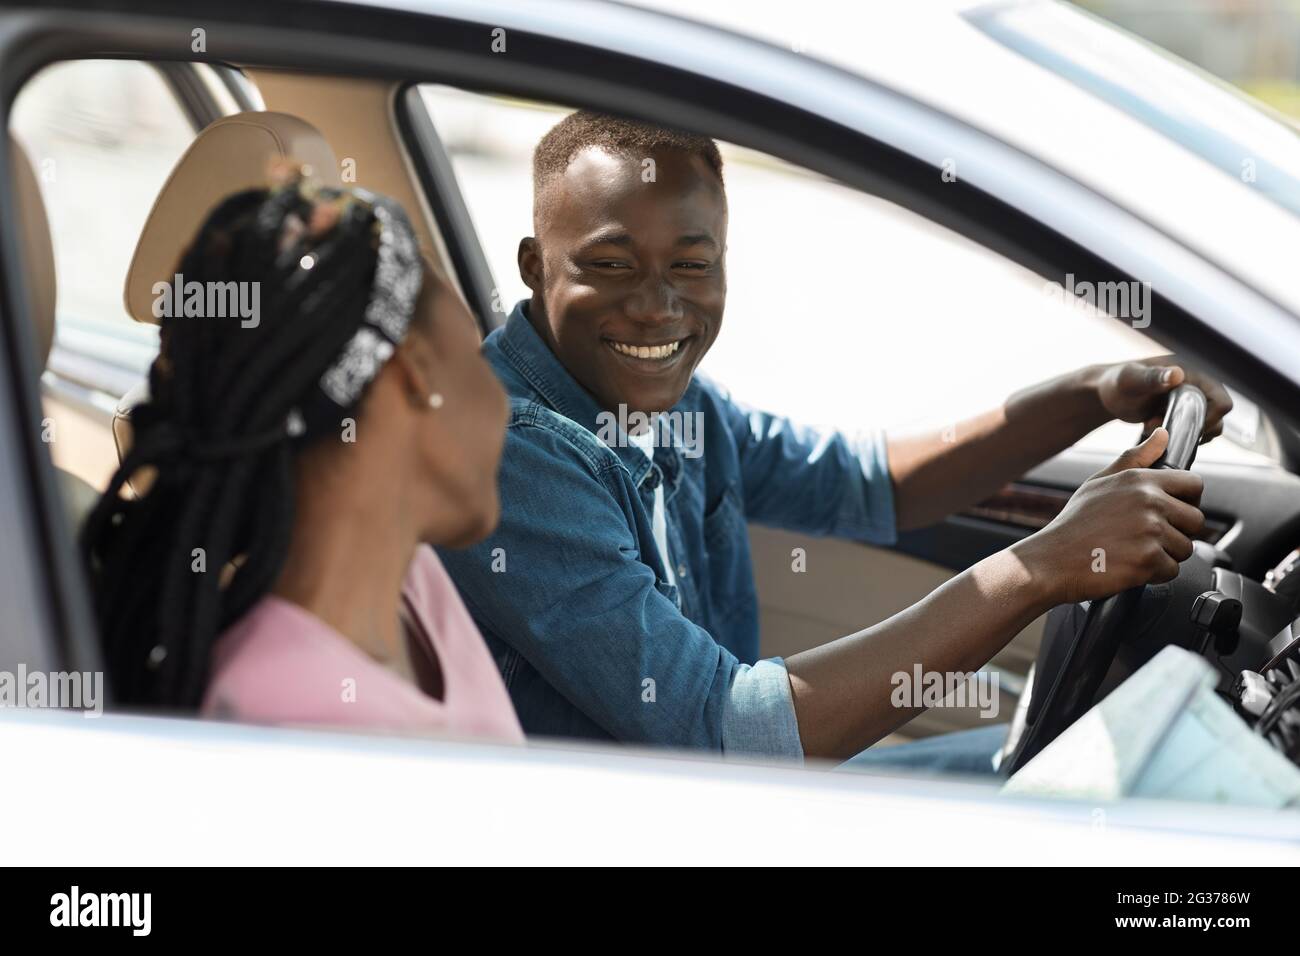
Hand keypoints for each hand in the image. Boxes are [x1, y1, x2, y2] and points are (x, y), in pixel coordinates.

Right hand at [1020, 428, 1204, 604]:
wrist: (1051, 560)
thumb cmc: (1074, 523)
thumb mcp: (1099, 483)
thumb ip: (1135, 458)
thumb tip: (1162, 435)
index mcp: (1140, 480)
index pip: (1194, 484)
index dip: (1187, 501)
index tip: (1172, 512)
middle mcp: (1149, 502)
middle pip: (1196, 520)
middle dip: (1178, 533)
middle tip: (1147, 539)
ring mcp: (1150, 531)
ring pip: (1185, 548)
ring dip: (1165, 555)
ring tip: (1133, 553)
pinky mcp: (1148, 560)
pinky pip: (1171, 570)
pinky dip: (1154, 574)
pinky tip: (1130, 566)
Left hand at [1093, 357, 1231, 442]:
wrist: (1109, 393)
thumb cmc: (1118, 383)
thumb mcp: (1132, 379)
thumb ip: (1152, 377)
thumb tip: (1177, 374)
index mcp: (1196, 373)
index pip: (1222, 402)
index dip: (1207, 419)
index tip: (1178, 425)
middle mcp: (1201, 385)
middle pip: (1218, 417)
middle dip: (1191, 428)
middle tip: (1160, 426)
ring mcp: (1194, 400)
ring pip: (1209, 426)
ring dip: (1185, 433)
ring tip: (1154, 426)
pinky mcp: (1186, 413)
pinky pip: (1196, 430)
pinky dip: (1181, 436)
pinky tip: (1158, 431)